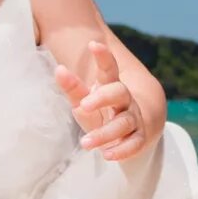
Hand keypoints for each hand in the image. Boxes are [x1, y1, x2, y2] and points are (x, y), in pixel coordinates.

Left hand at [54, 40, 149, 161]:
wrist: (124, 134)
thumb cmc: (99, 113)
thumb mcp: (83, 101)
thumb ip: (72, 87)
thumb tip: (59, 69)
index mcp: (110, 86)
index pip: (110, 68)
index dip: (103, 56)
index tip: (93, 44)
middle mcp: (125, 100)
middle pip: (120, 92)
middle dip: (103, 98)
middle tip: (84, 105)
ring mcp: (133, 119)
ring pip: (124, 122)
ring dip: (105, 133)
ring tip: (85, 143)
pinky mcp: (138, 138)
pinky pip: (134, 143)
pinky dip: (122, 150)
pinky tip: (107, 154)